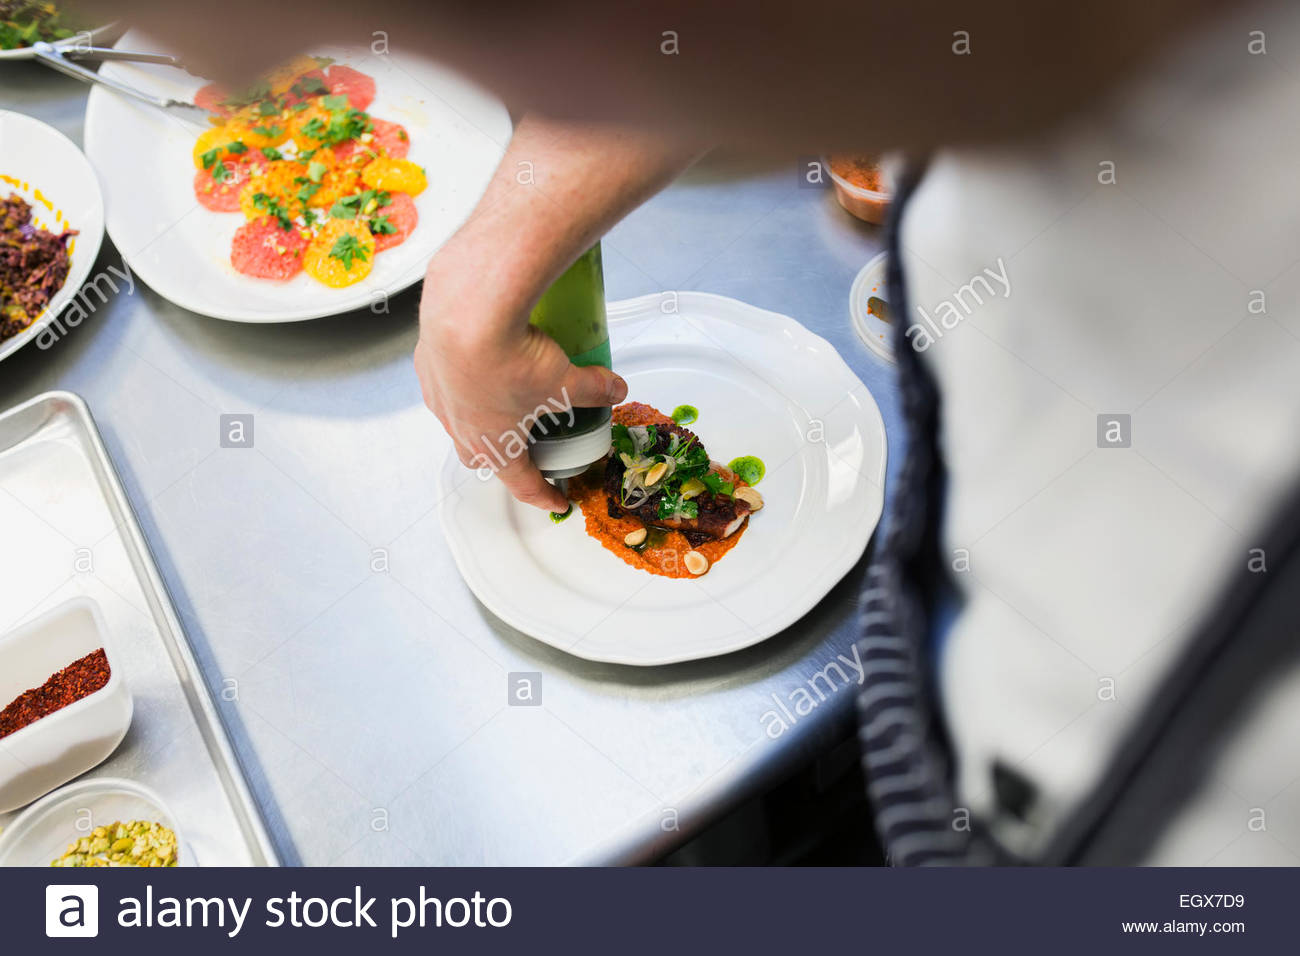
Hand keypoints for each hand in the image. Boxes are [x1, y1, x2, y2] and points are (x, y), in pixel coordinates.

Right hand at [416, 290, 626, 512]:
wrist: (466, 315)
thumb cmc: (510, 360)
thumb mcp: (565, 381)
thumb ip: (593, 388)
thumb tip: (614, 389)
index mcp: (494, 446)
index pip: (522, 484)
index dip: (544, 495)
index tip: (556, 500)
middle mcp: (460, 428)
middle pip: (480, 456)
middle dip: (502, 457)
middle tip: (525, 446)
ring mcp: (440, 397)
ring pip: (457, 419)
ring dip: (478, 416)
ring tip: (503, 398)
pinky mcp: (428, 365)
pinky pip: (445, 381)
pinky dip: (463, 379)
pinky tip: (480, 361)